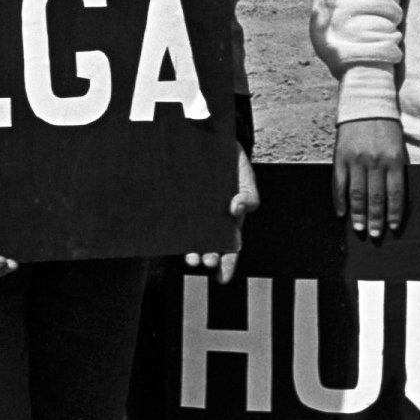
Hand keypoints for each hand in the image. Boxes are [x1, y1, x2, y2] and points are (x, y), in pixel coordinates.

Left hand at [186, 146, 259, 281]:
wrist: (212, 141)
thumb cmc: (234, 165)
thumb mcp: (248, 180)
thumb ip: (249, 196)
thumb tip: (237, 209)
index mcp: (230, 220)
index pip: (230, 249)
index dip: (227, 265)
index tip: (222, 279)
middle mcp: (210, 221)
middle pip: (209, 246)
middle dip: (208, 257)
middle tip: (206, 260)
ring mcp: (193, 213)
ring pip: (191, 237)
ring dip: (191, 250)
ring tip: (191, 257)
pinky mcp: (177, 203)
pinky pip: (174, 220)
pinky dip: (173, 231)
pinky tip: (171, 238)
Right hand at [332, 116, 406, 242]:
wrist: (367, 101)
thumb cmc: (386, 126)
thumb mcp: (398, 146)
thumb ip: (396, 169)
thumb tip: (393, 197)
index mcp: (394, 159)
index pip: (395, 194)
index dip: (394, 213)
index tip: (392, 227)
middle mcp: (375, 161)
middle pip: (376, 198)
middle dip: (375, 220)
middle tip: (374, 235)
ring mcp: (356, 159)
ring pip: (357, 194)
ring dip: (358, 214)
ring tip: (359, 228)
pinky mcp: (340, 156)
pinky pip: (339, 183)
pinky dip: (340, 200)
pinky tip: (341, 212)